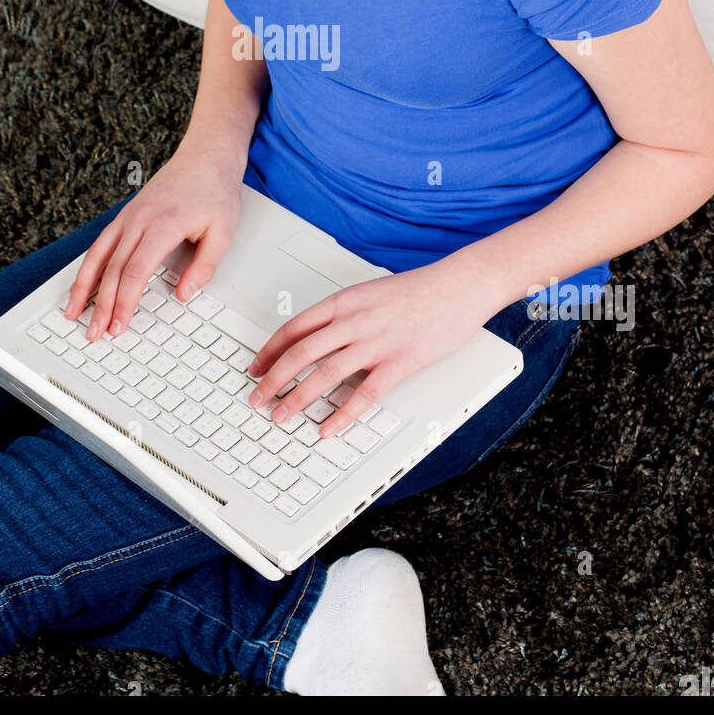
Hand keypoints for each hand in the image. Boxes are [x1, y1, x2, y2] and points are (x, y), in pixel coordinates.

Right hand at [63, 139, 243, 340]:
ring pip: (98, 255)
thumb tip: (185, 294)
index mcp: (164, 224)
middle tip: (94, 332)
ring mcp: (129, 216)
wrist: (205, 155)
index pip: (136, 270)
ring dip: (83, 287)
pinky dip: (88, 267)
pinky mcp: (125, 215)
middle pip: (113, 268)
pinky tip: (81, 284)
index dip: (125, 301)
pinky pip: (100, 243)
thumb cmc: (214, 190)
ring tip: (73, 313)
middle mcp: (140, 219)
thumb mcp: (223, 230)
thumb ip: (204, 266)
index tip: (119, 324)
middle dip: (102, 304)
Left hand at [246, 256, 499, 439]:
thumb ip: (344, 316)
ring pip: (325, 374)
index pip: (294, 328)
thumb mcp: (370, 294)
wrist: (459, 286)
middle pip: (301, 353)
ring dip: (298, 398)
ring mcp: (377, 341)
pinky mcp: (400, 361)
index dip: (269, 351)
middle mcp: (354, 320)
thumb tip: (318, 339)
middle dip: (273, 379)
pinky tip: (329, 428)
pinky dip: (342, 414)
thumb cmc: (419, 291)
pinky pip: (364, 394)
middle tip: (257, 399)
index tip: (255, 369)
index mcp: (344, 301)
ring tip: (282, 416)